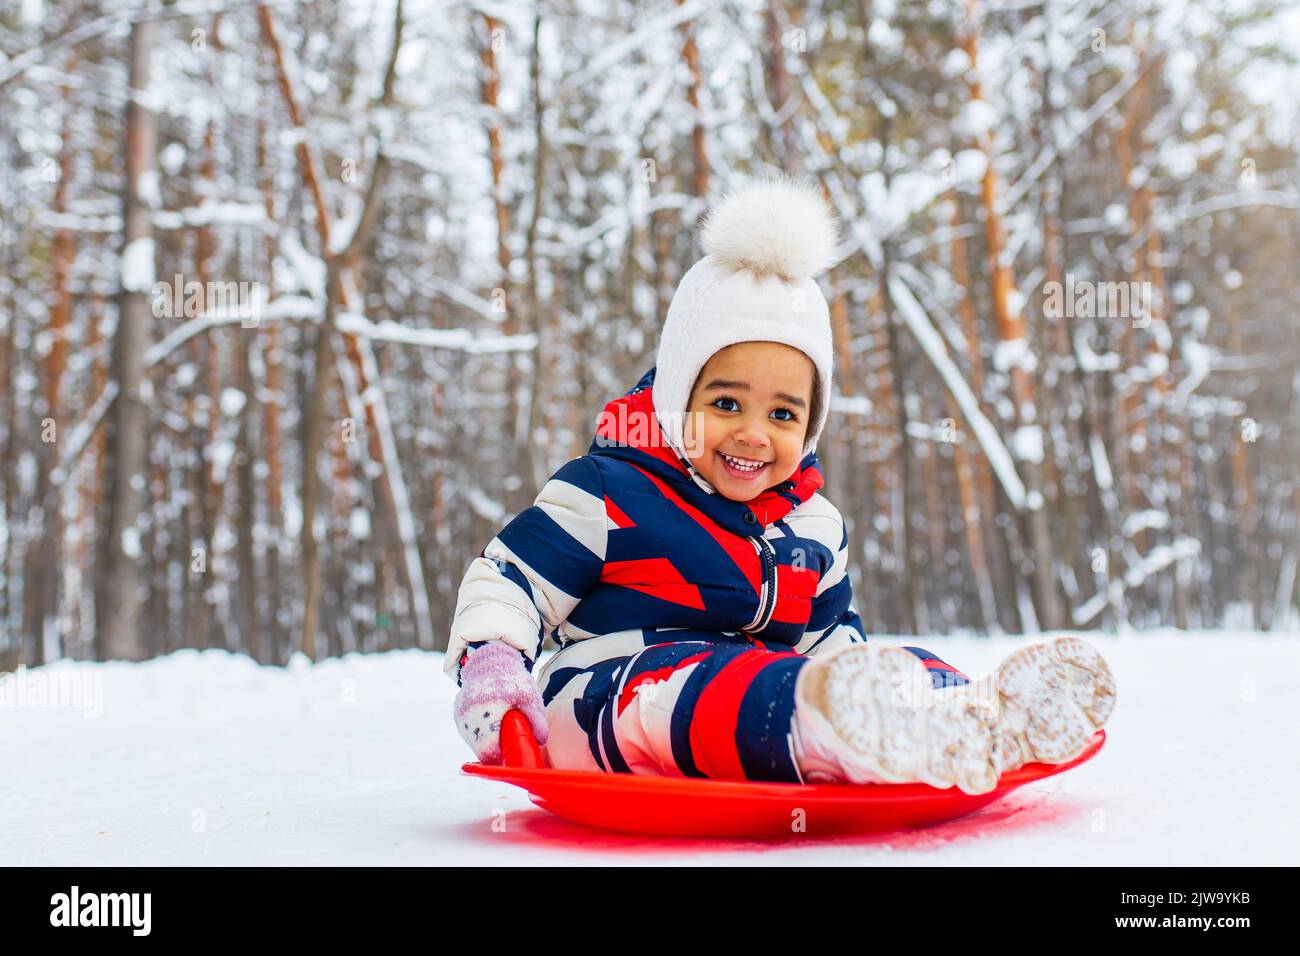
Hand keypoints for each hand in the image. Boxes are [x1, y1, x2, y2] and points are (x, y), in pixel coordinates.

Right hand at [452, 642, 548, 764]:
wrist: (490, 661)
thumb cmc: (512, 679)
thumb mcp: (529, 696)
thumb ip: (536, 718)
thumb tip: (541, 741)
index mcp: (490, 709)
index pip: (487, 748)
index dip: (498, 756)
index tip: (509, 754)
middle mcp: (470, 713)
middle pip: (479, 748)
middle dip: (493, 751)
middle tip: (507, 746)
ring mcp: (462, 714)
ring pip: (473, 741)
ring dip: (485, 742)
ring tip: (499, 732)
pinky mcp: (458, 713)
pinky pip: (468, 732)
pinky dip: (479, 733)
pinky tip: (490, 725)